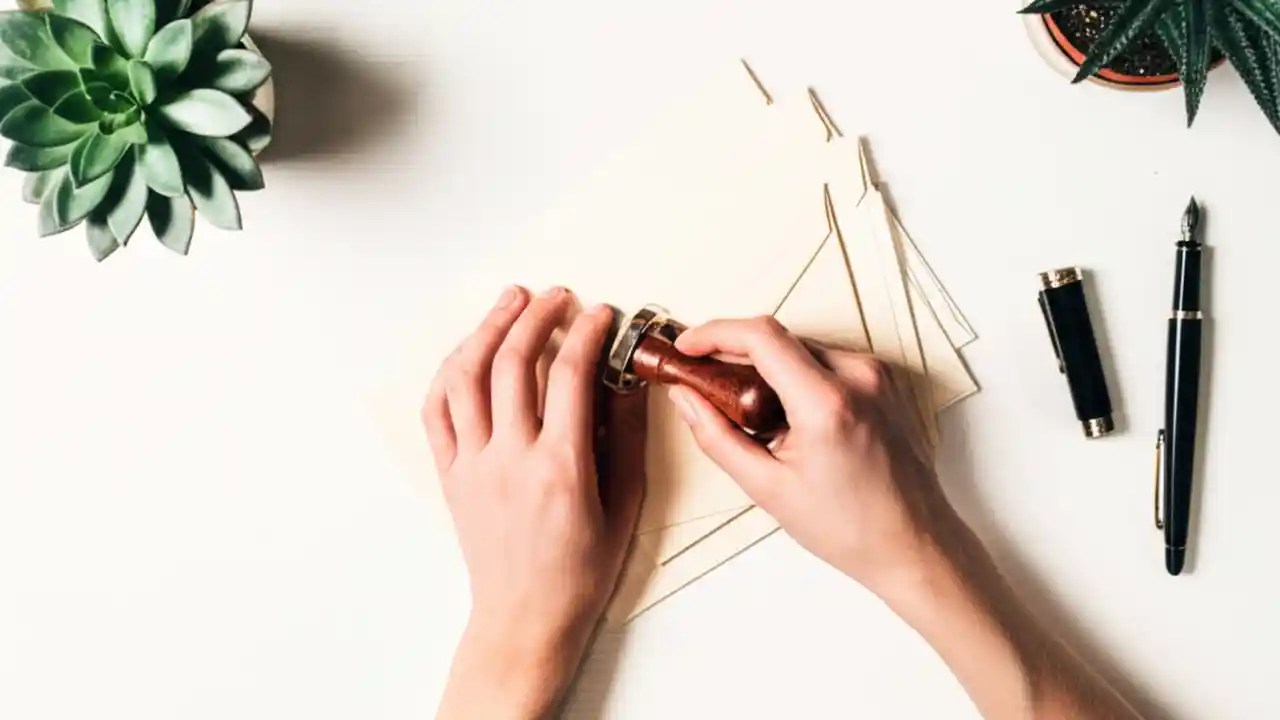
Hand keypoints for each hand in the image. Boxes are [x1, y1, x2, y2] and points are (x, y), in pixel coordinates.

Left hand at [423, 286, 646, 718]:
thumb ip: (628, 440)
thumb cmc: (580, 572)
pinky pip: (437, 410)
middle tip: (556, 295)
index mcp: (561, 467)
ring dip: (488, 330)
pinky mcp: (450, 475)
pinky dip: (450, 372)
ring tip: (509, 302)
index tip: (600, 313)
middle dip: (536, 316)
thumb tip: (628, 382)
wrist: (525, 618)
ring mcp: (473, 465)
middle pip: (515, 363)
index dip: (587, 333)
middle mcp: (511, 459)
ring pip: (467, 376)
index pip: (571, 375)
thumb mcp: (624, 506)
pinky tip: (468, 351)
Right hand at [668, 316, 943, 591]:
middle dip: (732, 353)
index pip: (761, 337)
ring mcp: (875, 375)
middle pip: (778, 339)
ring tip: (742, 409)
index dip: (714, 333)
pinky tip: (781, 414)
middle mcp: (858, 377)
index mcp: (828, 403)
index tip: (686, 347)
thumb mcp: (768, 488)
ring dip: (763, 366)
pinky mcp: (881, 381)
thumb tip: (683, 398)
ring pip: (799, 348)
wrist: (913, 544)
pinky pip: (823, 361)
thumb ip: (717, 437)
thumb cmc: (851, 527)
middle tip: (701, 381)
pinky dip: (792, 375)